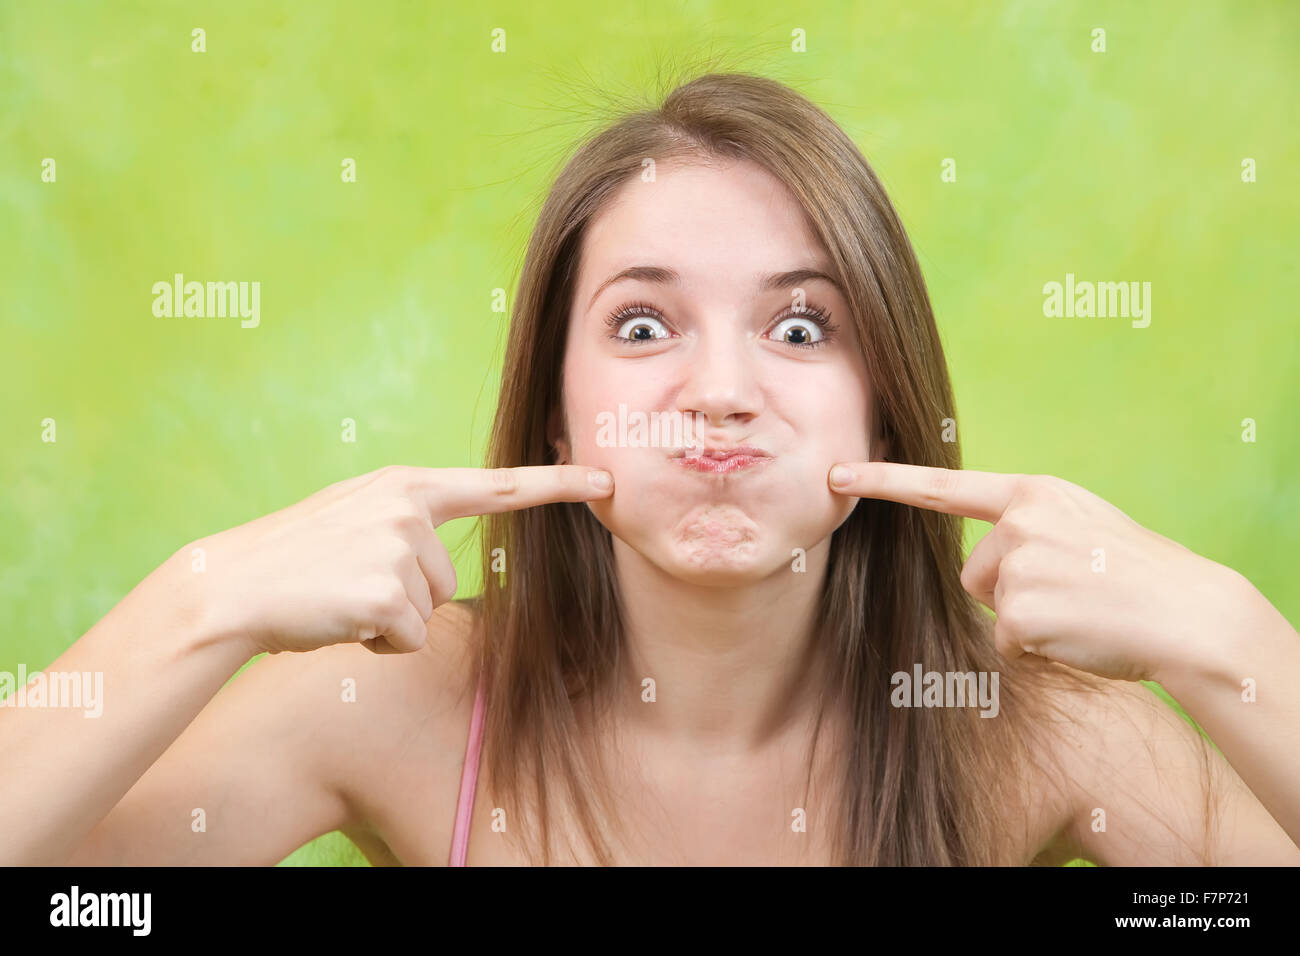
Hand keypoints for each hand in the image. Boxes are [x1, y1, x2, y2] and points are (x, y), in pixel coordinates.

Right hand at [186, 465, 613, 655]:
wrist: (231, 586)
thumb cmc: (294, 561)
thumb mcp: (355, 519)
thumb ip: (405, 523)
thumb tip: (438, 562)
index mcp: (406, 486)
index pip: (497, 486)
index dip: (557, 483)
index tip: (606, 480)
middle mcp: (408, 509)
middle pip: (447, 578)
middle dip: (405, 596)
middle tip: (348, 584)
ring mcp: (398, 548)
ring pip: (427, 610)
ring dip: (389, 619)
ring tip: (339, 598)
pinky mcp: (386, 593)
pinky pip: (405, 638)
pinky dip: (375, 643)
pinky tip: (337, 620)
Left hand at [827, 462, 1256, 682]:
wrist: (1187, 613)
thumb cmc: (1135, 573)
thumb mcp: (1081, 524)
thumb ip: (1028, 525)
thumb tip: (982, 563)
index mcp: (1033, 493)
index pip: (944, 487)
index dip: (885, 482)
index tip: (837, 475)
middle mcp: (1019, 522)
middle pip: (975, 571)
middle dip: (1012, 590)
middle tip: (1073, 590)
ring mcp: (1018, 566)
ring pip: (992, 606)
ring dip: (1026, 618)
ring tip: (1080, 609)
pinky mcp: (1019, 612)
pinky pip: (1008, 642)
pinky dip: (1038, 648)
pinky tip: (1077, 634)